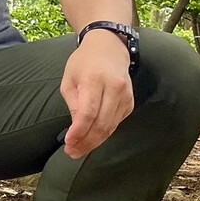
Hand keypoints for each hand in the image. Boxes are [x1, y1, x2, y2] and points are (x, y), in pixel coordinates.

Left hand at [60, 31, 134, 158]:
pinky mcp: (130, 103)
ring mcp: (126, 96)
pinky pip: (117, 123)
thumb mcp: (70, 78)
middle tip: (72, 153)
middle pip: (102, 123)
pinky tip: (92, 138)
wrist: (110, 48)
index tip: (68, 142)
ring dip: (95, 141)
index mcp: (95, 80)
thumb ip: (73, 102)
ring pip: (111, 127)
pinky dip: (104, 133)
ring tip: (79, 150)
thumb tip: (76, 128)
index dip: (79, 130)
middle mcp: (114, 88)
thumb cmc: (84, 62)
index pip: (88, 112)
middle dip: (86, 142)